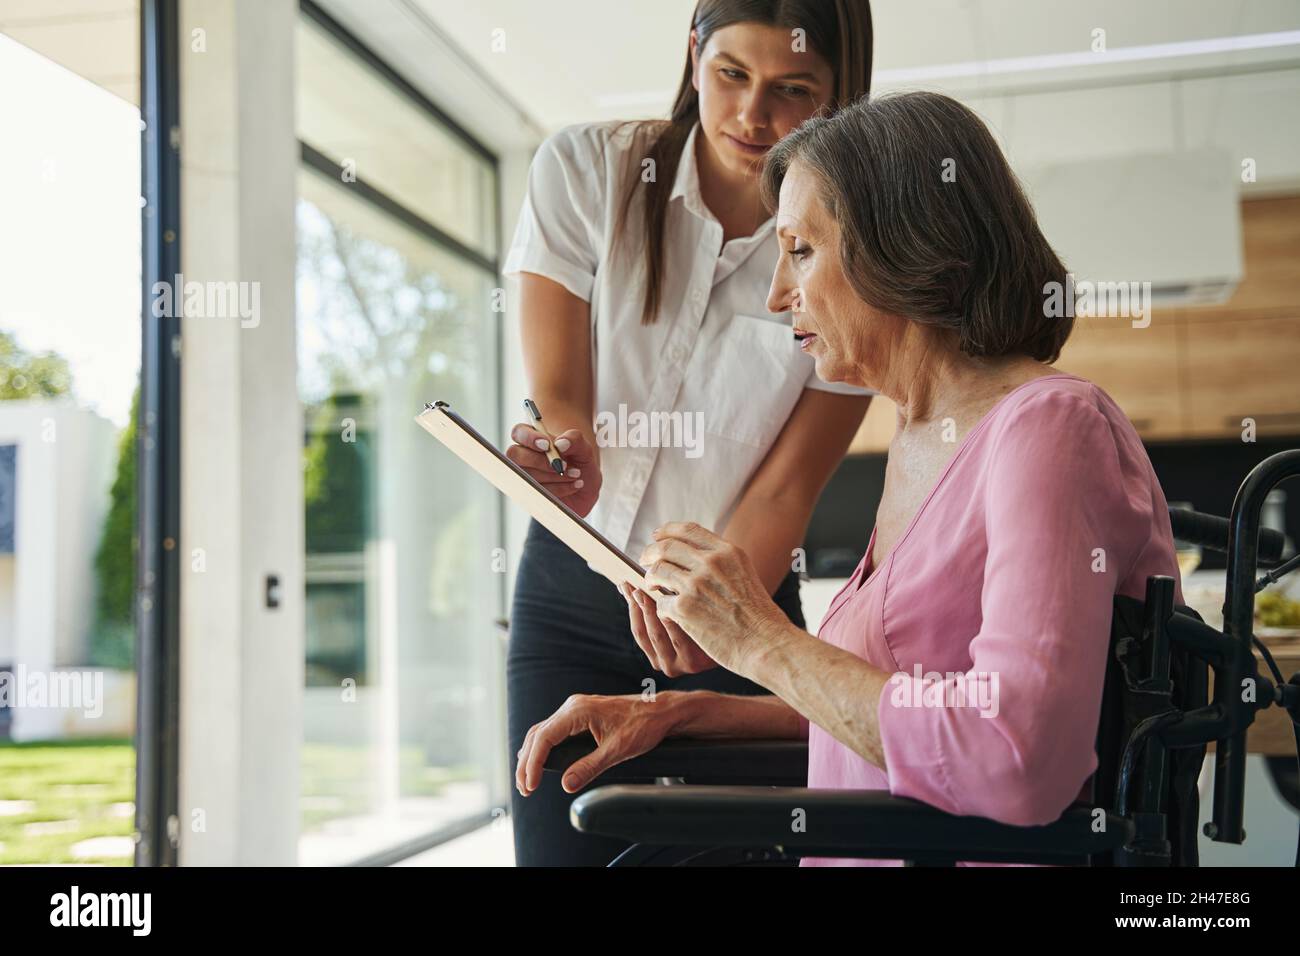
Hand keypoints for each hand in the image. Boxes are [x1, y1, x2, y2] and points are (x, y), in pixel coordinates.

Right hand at [504, 424, 600, 516]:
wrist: (586, 488)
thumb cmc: (580, 463)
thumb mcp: (584, 448)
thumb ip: (574, 439)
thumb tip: (560, 444)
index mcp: (532, 439)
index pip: (519, 432)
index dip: (529, 438)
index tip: (547, 445)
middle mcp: (523, 457)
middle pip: (515, 454)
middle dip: (540, 461)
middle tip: (563, 465)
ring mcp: (523, 477)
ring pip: (527, 475)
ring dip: (555, 476)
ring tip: (576, 474)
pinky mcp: (529, 495)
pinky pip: (537, 492)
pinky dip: (559, 488)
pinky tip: (574, 485)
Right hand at [516, 693, 677, 795]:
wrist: (660, 711)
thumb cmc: (643, 726)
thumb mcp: (617, 751)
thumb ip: (589, 767)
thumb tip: (566, 784)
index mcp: (578, 711)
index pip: (544, 738)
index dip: (532, 764)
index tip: (530, 785)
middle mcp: (572, 706)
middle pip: (537, 735)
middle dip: (527, 763)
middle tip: (524, 789)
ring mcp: (575, 709)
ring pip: (543, 732)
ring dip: (532, 755)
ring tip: (527, 781)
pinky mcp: (580, 714)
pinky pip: (553, 730)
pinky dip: (543, 748)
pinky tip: (539, 762)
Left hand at [638, 522, 790, 676]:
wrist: (766, 643)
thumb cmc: (758, 614)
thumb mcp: (744, 574)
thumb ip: (719, 561)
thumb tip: (687, 555)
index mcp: (727, 552)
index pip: (688, 530)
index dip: (667, 531)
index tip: (656, 536)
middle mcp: (710, 563)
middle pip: (666, 547)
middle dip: (649, 553)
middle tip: (644, 560)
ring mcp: (695, 585)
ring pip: (657, 571)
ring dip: (650, 578)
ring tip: (651, 585)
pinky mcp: (684, 609)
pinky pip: (660, 602)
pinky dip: (661, 608)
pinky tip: (667, 613)